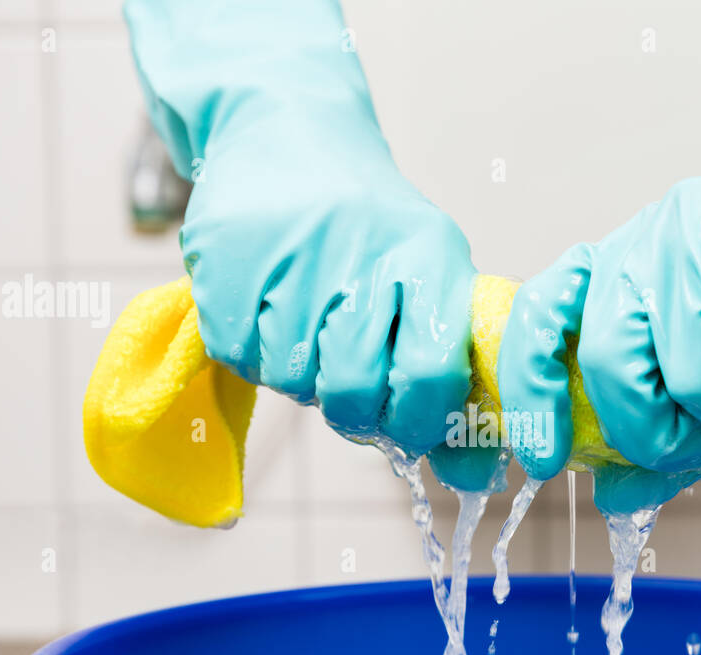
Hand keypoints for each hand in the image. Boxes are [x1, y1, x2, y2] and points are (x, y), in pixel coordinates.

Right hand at [126, 0, 479, 462]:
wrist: (287, 133)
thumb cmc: (371, 230)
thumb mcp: (429, 278)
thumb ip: (448, 377)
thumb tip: (475, 476)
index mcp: (429, 259)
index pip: (431, 376)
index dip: (418, 422)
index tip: (409, 425)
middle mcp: (361, 257)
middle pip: (351, 392)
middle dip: (351, 407)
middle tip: (351, 381)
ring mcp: (287, 260)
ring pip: (292, 382)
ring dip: (300, 371)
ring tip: (309, 317)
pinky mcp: (225, 265)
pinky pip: (241, 358)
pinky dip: (253, 347)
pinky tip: (268, 301)